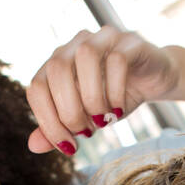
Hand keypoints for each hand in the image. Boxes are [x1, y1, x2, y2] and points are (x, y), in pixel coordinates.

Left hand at [26, 25, 179, 154]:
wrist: (152, 82)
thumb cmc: (113, 100)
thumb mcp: (84, 119)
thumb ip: (60, 128)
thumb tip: (33, 146)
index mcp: (58, 62)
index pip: (37, 87)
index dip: (47, 121)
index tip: (68, 147)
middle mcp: (76, 44)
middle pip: (57, 69)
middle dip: (69, 110)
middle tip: (87, 134)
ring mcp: (103, 37)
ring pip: (86, 57)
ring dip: (92, 98)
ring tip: (104, 121)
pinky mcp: (130, 41)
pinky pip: (117, 60)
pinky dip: (115, 90)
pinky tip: (118, 109)